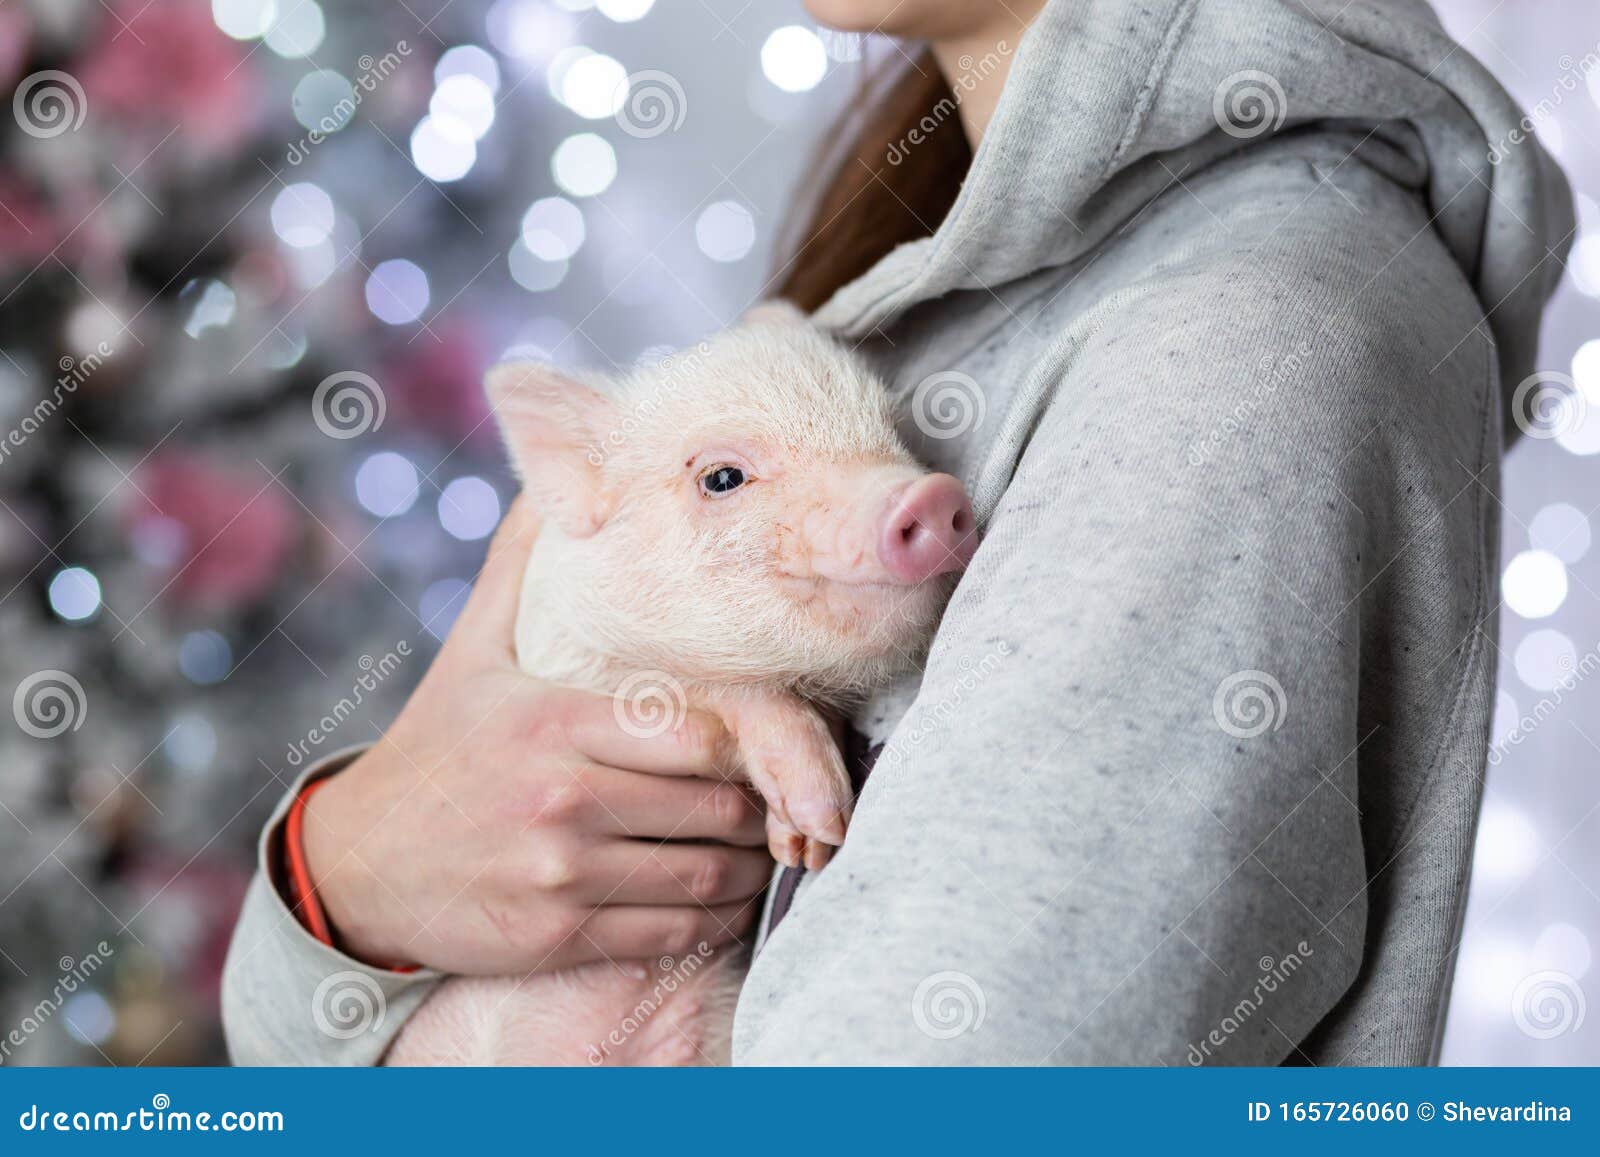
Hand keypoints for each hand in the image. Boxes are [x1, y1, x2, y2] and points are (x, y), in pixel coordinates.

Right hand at [300, 497, 772, 973]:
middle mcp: (562, 799)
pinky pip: (672, 933)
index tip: (764, 742)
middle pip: (715, 807)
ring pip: (704, 876)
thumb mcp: (471, 650)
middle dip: (758, 808)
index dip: (747, 743)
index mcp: (554, 722)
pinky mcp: (559, 937)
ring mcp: (561, 874)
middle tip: (782, 801)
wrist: (357, 864)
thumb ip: (521, 567)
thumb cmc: (435, 747)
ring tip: (763, 849)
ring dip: (748, 868)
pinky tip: (726, 901)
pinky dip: (715, 920)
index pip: (697, 734)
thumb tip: (552, 482)